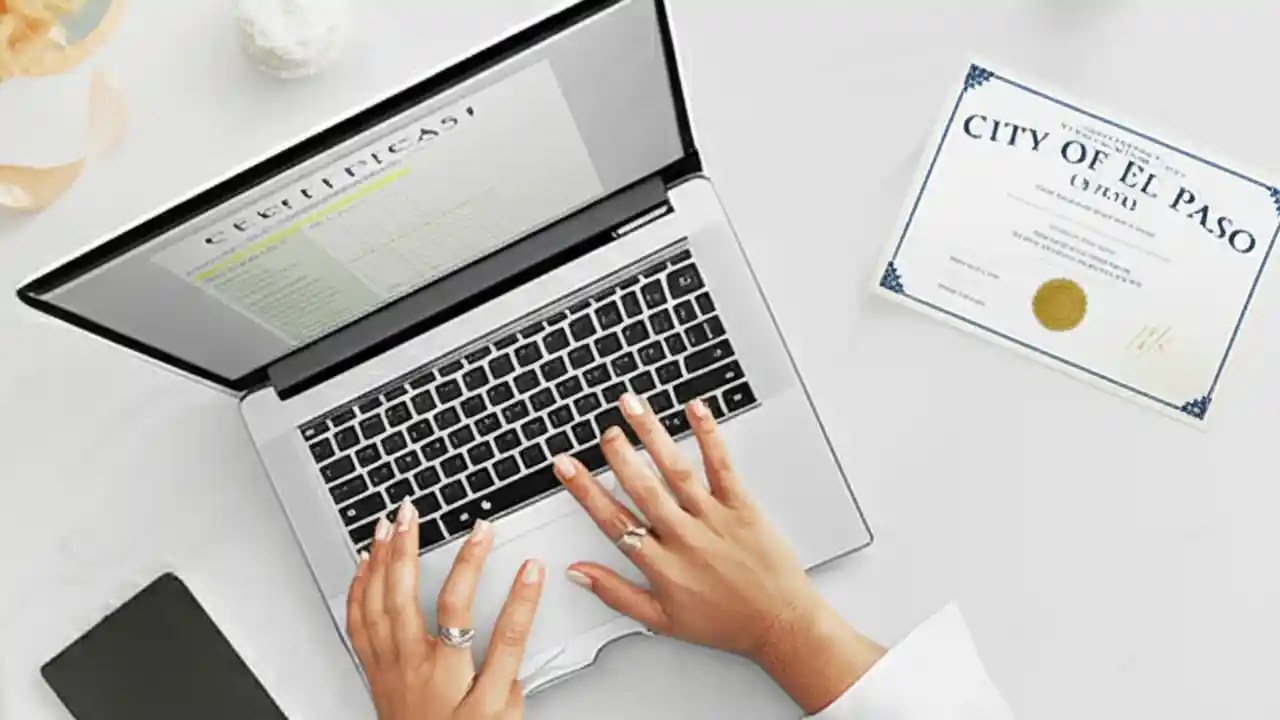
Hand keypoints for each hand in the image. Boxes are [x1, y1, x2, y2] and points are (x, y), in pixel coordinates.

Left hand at [346, 501, 544, 719]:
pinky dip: (361, 588)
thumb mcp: (504, 719)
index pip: (501, 636)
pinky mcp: (375, 671)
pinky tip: (366, 564)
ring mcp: (394, 669)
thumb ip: (512, 676)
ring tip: (392, 523)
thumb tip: (518, 628)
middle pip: (427, 603)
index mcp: (463, 688)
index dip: (521, 599)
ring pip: (385, 604)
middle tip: (424, 515)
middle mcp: (424, 673)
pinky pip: (360, 623)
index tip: (532, 568)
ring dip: (386, 557)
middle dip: (425, 552)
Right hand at [552, 393, 885, 713]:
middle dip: (619, 455)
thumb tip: (577, 573)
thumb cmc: (725, 623)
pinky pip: (722, 466)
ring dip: (652, 435)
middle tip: (604, 431)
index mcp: (661, 565)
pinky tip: (694, 410)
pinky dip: (707, 435)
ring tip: (633, 407)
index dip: (585, 491)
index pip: (613, 521)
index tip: (566, 466)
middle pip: (642, 489)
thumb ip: (615, 593)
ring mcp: (714, 519)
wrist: (780, 624)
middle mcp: (684, 538)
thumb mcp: (661, 620)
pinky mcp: (742, 507)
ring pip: (676, 470)